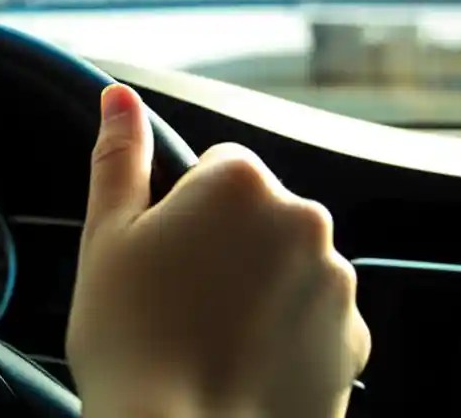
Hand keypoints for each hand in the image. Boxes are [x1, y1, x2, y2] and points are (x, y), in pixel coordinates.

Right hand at [66, 84, 369, 417]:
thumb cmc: (132, 341)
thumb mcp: (106, 238)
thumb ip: (119, 157)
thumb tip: (118, 97)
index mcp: (242, 185)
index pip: (217, 168)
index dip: (180, 211)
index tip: (160, 255)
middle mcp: (304, 222)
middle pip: (257, 215)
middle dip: (223, 246)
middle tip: (174, 299)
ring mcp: (337, 285)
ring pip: (285, 266)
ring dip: (256, 288)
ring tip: (205, 337)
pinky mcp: (354, 342)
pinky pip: (314, 319)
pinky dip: (285, 334)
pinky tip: (239, 364)